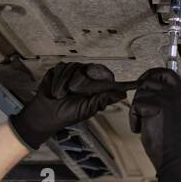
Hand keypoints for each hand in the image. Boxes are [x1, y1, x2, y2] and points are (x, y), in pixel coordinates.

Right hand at [8, 61, 133, 149]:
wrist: (46, 113)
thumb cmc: (66, 114)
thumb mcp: (87, 109)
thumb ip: (103, 99)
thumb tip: (122, 94)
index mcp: (94, 89)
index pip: (109, 82)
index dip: (121, 82)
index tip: (135, 84)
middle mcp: (85, 79)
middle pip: (91, 69)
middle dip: (82, 79)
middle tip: (73, 91)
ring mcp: (72, 73)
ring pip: (76, 67)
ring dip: (67, 81)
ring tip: (63, 94)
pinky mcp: (60, 70)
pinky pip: (63, 67)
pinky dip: (59, 78)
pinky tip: (57, 88)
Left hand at [129, 67, 180, 181]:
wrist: (171, 156)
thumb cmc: (167, 139)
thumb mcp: (171, 114)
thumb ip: (165, 99)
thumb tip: (147, 85)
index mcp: (179, 96)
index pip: (168, 73)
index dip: (153, 73)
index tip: (143, 81)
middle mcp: (175, 95)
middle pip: (149, 81)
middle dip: (140, 94)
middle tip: (141, 110)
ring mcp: (167, 99)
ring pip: (140, 94)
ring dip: (136, 110)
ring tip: (145, 123)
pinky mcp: (156, 106)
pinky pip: (135, 106)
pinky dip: (134, 119)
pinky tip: (143, 128)